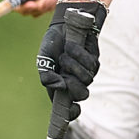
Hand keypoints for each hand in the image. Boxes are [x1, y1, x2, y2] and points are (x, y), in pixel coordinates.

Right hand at [35, 0, 108, 127]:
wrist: (65, 24)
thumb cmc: (52, 44)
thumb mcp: (44, 59)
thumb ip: (47, 76)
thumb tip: (59, 87)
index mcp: (60, 88)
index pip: (68, 108)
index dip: (71, 113)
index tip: (72, 110)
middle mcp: (74, 83)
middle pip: (81, 96)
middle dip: (73, 85)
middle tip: (64, 73)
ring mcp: (85, 73)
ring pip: (87, 79)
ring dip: (74, 66)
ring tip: (65, 54)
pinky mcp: (94, 62)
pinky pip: (91, 65)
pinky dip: (80, 55)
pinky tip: (73, 47)